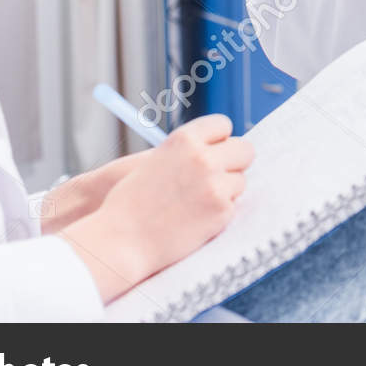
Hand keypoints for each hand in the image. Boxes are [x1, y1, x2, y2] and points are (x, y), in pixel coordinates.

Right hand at [61, 114, 254, 302]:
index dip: (220, 140)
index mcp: (184, 140)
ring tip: (196, 204)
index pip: (222, 125)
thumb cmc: (130, 204)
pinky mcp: (222, 211)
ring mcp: (215, 184)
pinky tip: (195, 221)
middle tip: (220, 177)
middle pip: (245, 150)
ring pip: (240, 181)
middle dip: (235, 163)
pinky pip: (233, 207)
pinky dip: (219, 215)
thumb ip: (186, 152)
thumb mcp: (155, 162)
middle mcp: (203, 158)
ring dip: (226, 191)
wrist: (121, 240)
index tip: (216, 151)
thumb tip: (216, 149)